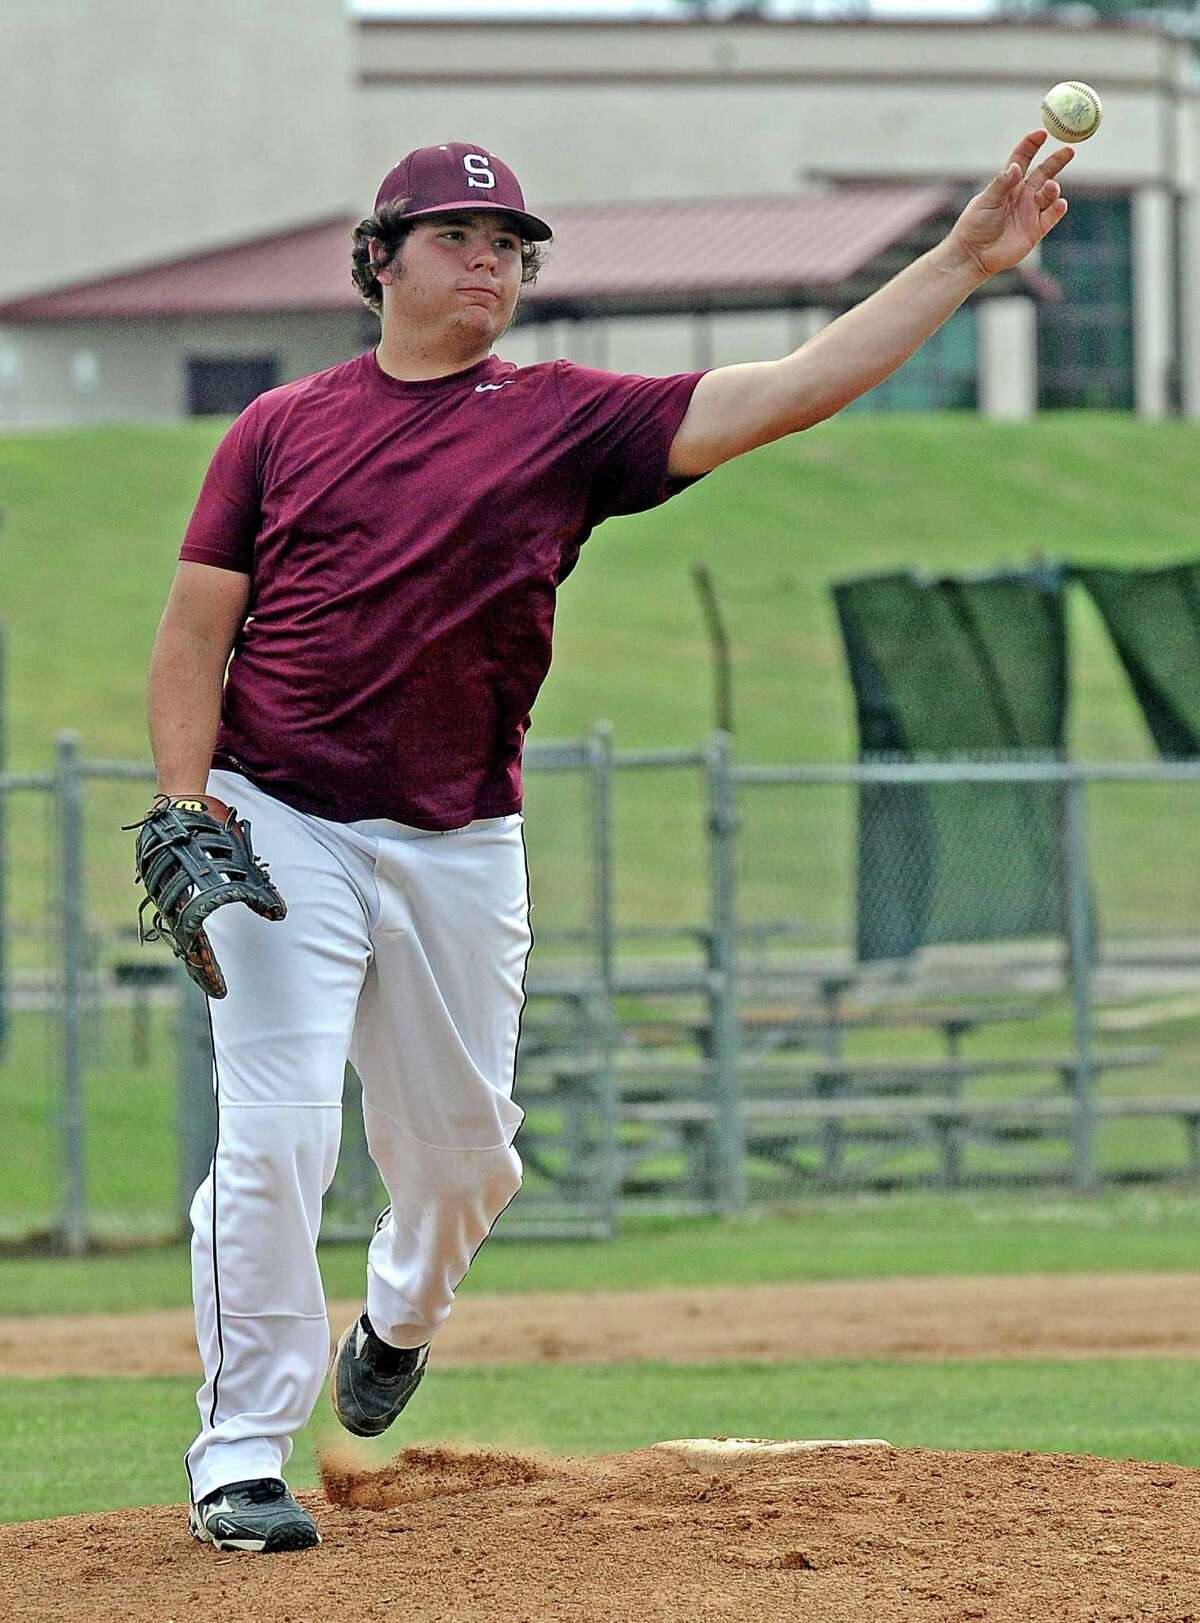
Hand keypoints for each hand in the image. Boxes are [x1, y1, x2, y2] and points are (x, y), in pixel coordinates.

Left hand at [947, 130, 1072, 280]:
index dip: (1031, 145)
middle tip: (1069, 150)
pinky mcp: (1036, 230)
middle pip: (1044, 172)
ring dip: (1053, 188)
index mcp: (1008, 184)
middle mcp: (1022, 195)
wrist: (973, 254)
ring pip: (1050, 193)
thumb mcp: (986, 200)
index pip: (1023, 159)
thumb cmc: (974, 225)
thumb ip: (1002, 183)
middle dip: (1056, 160)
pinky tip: (1059, 203)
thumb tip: (1017, 167)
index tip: (1042, 134)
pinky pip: (1052, 215)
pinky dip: (1057, 208)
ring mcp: (1030, 212)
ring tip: (1050, 188)